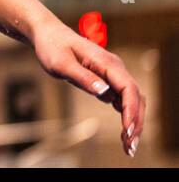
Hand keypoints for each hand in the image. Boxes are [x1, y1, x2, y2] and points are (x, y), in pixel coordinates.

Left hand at [30, 16, 145, 156]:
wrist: (47, 35)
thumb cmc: (52, 47)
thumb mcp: (61, 64)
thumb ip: (82, 77)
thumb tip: (104, 91)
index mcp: (106, 62)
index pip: (128, 88)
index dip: (131, 110)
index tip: (128, 130)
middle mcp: (114, 67)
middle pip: (135, 97)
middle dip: (136, 122)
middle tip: (130, 147)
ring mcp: (112, 73)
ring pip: (132, 100)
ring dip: (133, 122)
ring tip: (128, 145)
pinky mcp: (107, 79)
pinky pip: (122, 99)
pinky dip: (125, 116)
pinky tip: (124, 133)